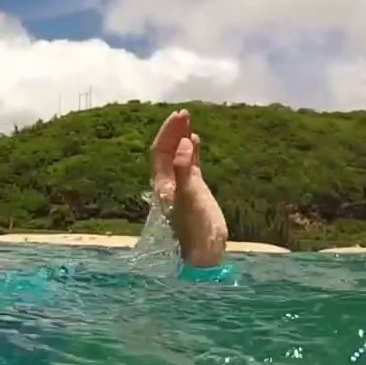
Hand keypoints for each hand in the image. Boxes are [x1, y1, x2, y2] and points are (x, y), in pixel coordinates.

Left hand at [151, 109, 227, 267]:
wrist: (206, 251)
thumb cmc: (196, 227)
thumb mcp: (190, 197)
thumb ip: (185, 169)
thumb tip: (184, 144)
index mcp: (162, 184)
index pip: (159, 151)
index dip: (168, 132)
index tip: (179, 116)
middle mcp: (168, 183)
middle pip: (166, 151)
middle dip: (173, 131)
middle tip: (184, 113)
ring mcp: (181, 186)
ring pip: (178, 156)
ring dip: (182, 138)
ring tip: (189, 121)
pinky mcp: (194, 191)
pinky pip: (190, 165)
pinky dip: (192, 151)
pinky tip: (196, 140)